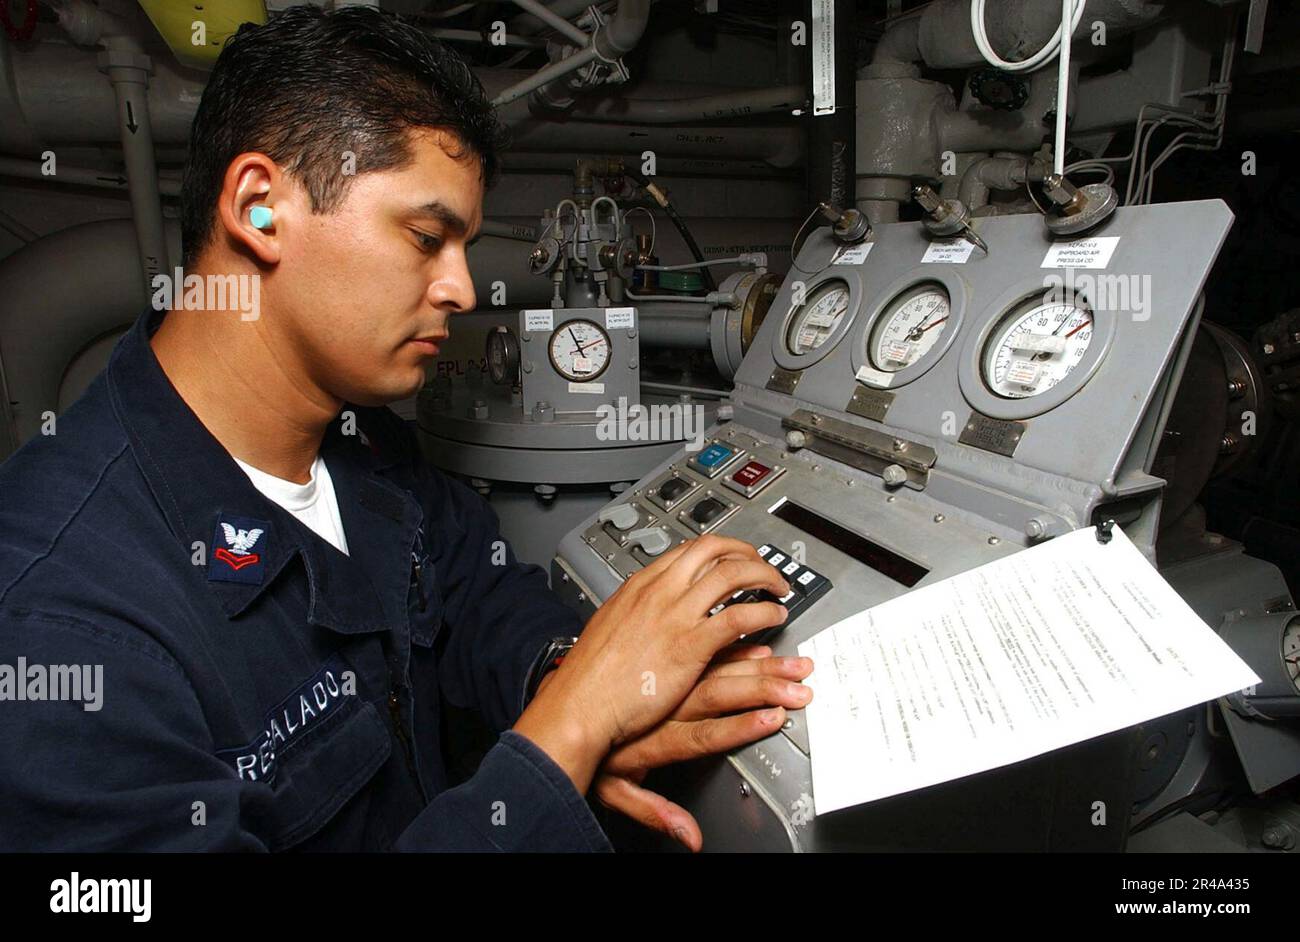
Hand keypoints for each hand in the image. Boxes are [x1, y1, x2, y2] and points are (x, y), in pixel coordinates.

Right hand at [514, 535, 791, 793]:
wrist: (580, 703)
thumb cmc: (590, 674)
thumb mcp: (611, 625)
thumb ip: (636, 611)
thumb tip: (649, 608)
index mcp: (641, 584)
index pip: (689, 550)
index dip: (720, 550)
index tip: (735, 558)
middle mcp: (660, 591)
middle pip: (715, 551)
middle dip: (747, 554)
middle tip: (763, 568)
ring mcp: (676, 615)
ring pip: (733, 576)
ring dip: (764, 578)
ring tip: (778, 590)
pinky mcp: (691, 645)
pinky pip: (739, 618)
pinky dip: (764, 613)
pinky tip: (774, 619)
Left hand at [592, 644, 813, 851]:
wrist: (560, 710)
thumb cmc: (591, 752)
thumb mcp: (614, 789)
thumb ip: (652, 810)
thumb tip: (688, 838)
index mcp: (654, 738)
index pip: (704, 733)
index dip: (740, 727)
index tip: (773, 718)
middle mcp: (662, 705)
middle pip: (718, 695)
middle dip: (764, 691)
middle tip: (799, 689)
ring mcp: (663, 678)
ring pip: (714, 669)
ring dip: (757, 666)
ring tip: (790, 666)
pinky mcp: (661, 659)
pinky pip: (701, 650)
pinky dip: (731, 647)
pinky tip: (755, 646)